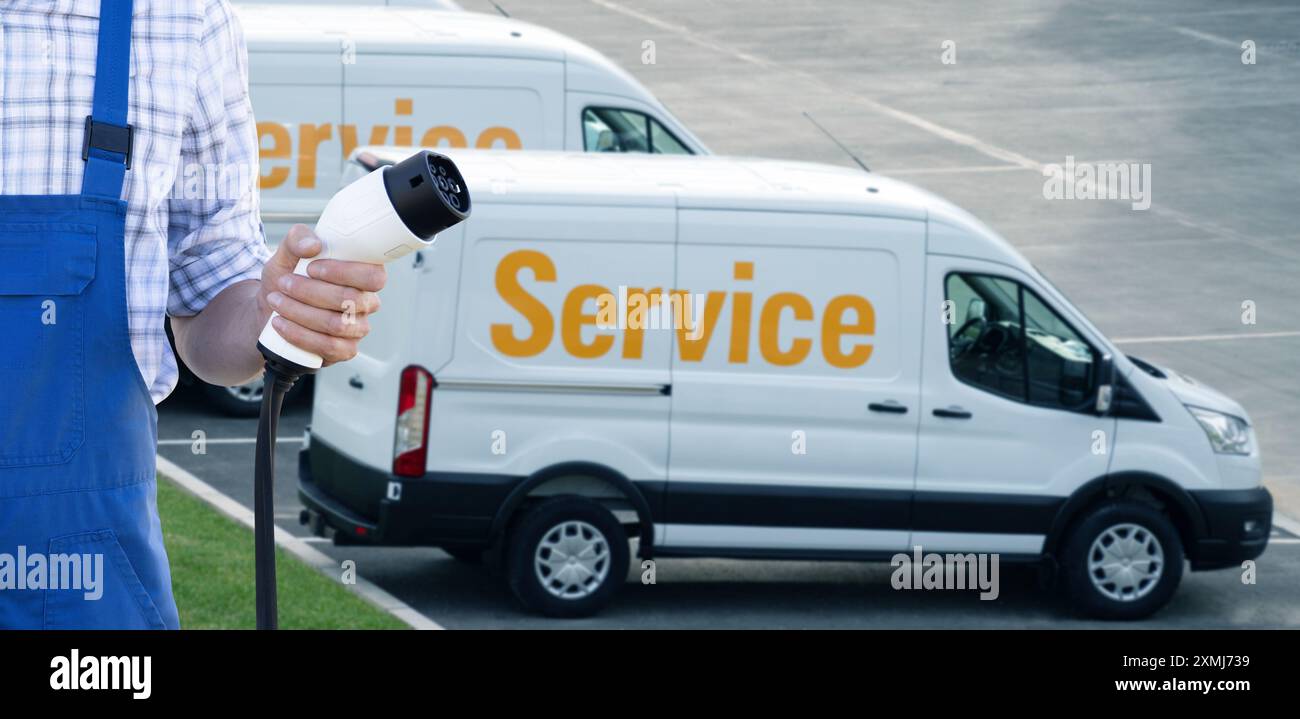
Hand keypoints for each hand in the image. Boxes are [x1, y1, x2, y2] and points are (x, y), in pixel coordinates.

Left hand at [258, 224, 385, 364]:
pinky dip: (300, 335)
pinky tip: (280, 323)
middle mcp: (366, 303)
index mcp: (363, 276)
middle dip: (311, 292)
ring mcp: (357, 329)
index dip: (345, 273)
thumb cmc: (287, 279)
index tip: (311, 268)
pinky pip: (329, 347)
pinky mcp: (344, 350)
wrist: (269, 311)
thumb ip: (297, 239)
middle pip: (351, 300)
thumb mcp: (286, 254)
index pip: (374, 277)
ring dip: (300, 312)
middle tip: (284, 283)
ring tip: (276, 301)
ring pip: (337, 325)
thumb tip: (313, 244)